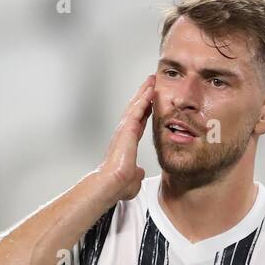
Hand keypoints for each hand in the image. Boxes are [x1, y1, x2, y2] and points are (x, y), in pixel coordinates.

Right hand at [97, 75, 152, 202]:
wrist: (112, 183)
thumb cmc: (119, 184)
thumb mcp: (133, 177)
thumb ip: (137, 172)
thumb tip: (139, 172)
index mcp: (127, 143)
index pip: (139, 122)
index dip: (145, 111)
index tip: (151, 102)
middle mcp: (124, 133)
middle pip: (136, 109)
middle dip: (143, 96)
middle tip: (151, 83)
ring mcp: (124, 129)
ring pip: (135, 105)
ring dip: (144, 92)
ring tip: (152, 80)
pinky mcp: (127, 129)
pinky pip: (137, 109)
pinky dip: (144, 98)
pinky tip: (151, 89)